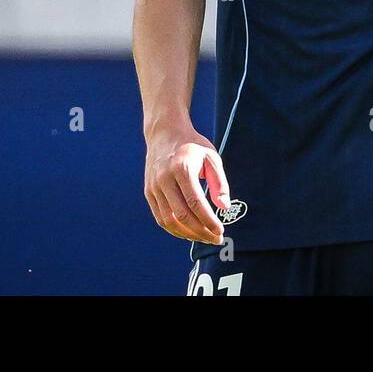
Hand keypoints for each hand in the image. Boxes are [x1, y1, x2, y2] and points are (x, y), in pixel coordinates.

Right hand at [143, 122, 230, 244]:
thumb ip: (219, 182)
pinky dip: (174, 229)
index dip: (208, 221)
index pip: (196, 203)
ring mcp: (153, 186)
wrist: (165, 132)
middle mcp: (164, 178)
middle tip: (215, 238)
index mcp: (181, 168)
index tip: (221, 231)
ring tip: (204, 237)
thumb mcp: (211, 157)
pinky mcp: (148, 192)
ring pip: (169, 220)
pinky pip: (160, 217)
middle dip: (201, 231)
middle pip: (182, 215)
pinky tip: (188, 232)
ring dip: (188, 234)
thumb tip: (224, 207)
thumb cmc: (193, 146)